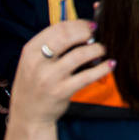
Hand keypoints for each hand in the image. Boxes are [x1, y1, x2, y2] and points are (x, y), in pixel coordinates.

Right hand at [4, 21, 112, 139]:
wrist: (28, 116)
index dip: (77, 23)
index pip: (57, 28)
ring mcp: (49, 78)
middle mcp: (37, 63)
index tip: (89, 25)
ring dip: (96, 49)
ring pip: (79, 55)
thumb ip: (51, 46)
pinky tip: (110, 64)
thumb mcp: (33, 62)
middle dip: (86, 32)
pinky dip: (102, 68)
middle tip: (96, 34)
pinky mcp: (61, 92)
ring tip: (102, 49)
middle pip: (67, 36)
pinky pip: (87, 76)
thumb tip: (80, 29)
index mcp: (30, 51)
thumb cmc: (34, 85)